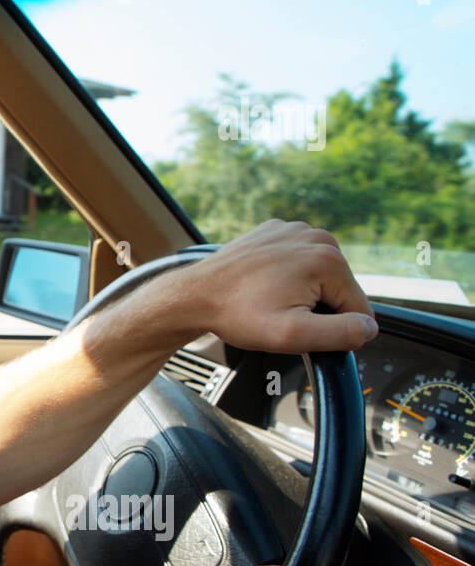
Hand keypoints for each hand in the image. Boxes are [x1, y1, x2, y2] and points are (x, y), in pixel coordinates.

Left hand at [190, 219, 377, 352]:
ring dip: (302, 293)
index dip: (333, 328)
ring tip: (269, 299)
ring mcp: (294, 230)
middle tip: (280, 313)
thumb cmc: (236, 314)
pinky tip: (262, 285)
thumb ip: (341, 334)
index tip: (300, 325)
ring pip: (320, 277)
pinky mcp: (276, 232)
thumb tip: (369, 328)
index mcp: (327, 259)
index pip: (358, 308)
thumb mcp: (293, 335)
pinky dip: (286, 277)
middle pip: (339, 290)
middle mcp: (316, 237)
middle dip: (317, 309)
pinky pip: (297, 262)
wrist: (195, 296)